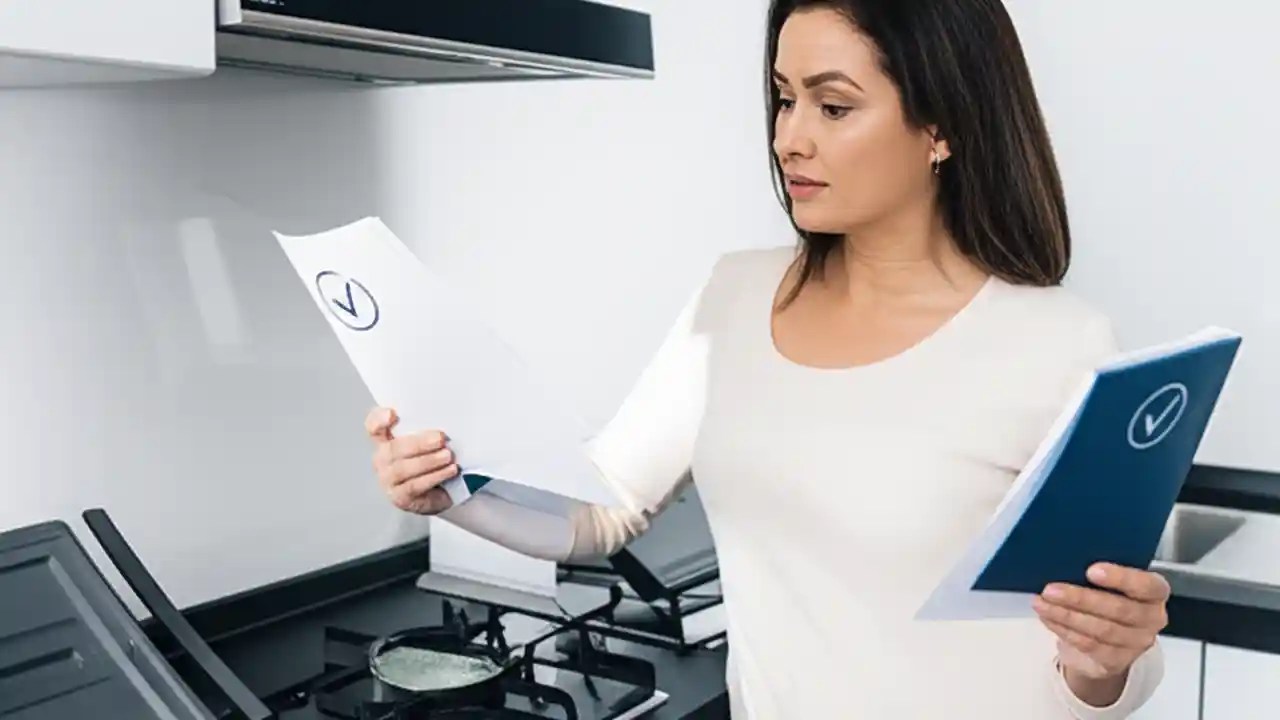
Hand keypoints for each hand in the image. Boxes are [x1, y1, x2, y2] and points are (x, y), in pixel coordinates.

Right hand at [365, 406, 458, 514]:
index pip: (374, 426)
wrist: (440, 492)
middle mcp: (382, 459)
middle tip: (440, 438)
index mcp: (385, 440)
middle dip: (418, 443)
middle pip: (392, 448)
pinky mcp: (400, 497)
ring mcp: (388, 480)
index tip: (392, 413)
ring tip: (448, 455)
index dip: (379, 420)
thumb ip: (428, 428)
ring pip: (403, 469)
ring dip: (428, 461)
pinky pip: (415, 486)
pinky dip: (434, 476)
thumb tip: (445, 418)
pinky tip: (449, 470)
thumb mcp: (429, 440)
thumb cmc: (433, 460)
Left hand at [1033, 562, 1169, 702]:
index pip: (1147, 585)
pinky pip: (1088, 645)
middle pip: (1118, 609)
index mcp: (1155, 593)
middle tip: (1050, 589)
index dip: (1120, 578)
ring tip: (1041, 603)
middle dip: (1080, 598)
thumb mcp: (1111, 581)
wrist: (1108, 638)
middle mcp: (1151, 619)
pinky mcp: (1116, 661)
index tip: (1091, 571)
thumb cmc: (1108, 597)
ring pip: (1101, 630)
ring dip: (1066, 615)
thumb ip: (1100, 572)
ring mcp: (1136, 643)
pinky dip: (1064, 630)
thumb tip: (1067, 559)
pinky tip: (1048, 617)